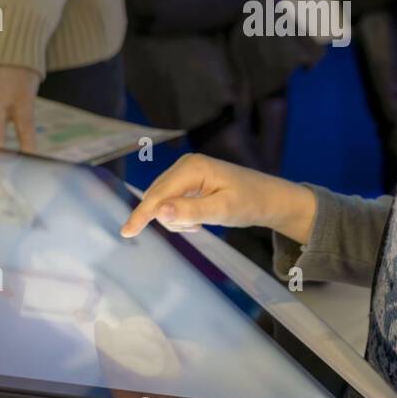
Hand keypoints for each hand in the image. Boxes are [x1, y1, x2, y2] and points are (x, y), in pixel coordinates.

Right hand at [119, 153, 315, 242]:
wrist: (270, 198)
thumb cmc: (250, 203)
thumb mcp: (222, 211)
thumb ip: (190, 211)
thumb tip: (158, 211)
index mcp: (192, 167)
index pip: (158, 195)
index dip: (142, 215)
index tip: (126, 233)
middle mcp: (185, 164)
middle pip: (157, 197)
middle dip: (168, 219)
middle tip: (195, 229)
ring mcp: (187, 171)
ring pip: (164, 202)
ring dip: (177, 219)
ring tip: (201, 224)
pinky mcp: (190, 180)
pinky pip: (173, 201)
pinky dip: (181, 215)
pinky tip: (199, 220)